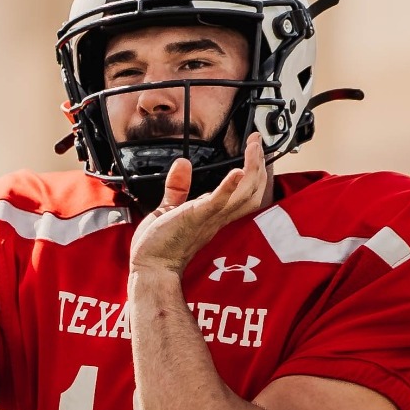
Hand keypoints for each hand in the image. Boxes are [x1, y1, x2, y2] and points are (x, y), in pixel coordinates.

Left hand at [129, 142, 270, 275]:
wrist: (150, 268)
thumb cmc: (159, 245)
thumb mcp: (170, 208)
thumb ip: (177, 187)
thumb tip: (182, 164)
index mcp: (213, 215)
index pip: (244, 192)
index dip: (253, 170)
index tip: (254, 149)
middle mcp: (217, 217)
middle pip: (251, 191)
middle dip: (259, 165)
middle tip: (257, 142)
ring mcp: (209, 218)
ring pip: (243, 195)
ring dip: (252, 169)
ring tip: (254, 148)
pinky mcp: (196, 218)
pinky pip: (218, 203)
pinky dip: (229, 187)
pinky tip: (237, 171)